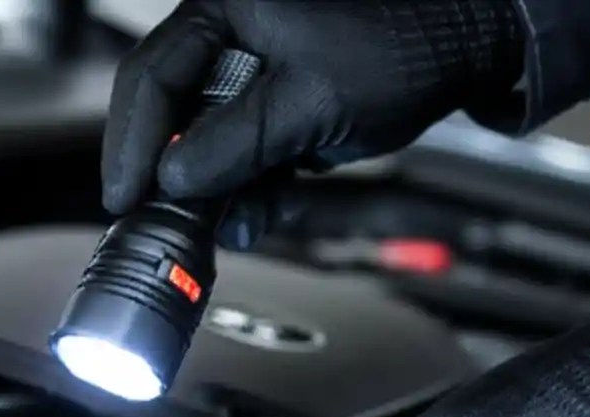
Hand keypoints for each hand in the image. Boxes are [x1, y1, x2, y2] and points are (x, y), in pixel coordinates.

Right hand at [102, 0, 523, 246]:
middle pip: (171, 113)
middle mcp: (230, 36)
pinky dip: (249, 186)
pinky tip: (258, 211)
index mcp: (225, 10)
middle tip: (164, 220)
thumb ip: (237, 141)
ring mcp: (252, 72)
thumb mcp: (310, 101)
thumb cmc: (402, 48)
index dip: (132, 143)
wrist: (464, 51)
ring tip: (232, 223)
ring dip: (216, 190)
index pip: (151, 79)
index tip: (125, 194)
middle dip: (173, 174)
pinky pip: (242, 151)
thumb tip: (176, 177)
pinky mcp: (276, 103)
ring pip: (206, 141)